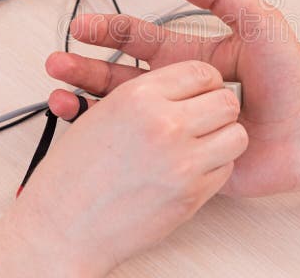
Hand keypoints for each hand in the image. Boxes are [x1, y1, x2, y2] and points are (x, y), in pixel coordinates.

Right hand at [0, 60, 246, 277]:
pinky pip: (226, 170)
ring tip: (202, 144)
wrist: (63, 228)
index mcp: (138, 97)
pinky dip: (215, 168)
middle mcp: (164, 125)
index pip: (201, 72)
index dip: (205, 82)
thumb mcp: (103, 113)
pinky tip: (190, 171)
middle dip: (219, 108)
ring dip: (223, 138)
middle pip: (225, 101)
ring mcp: (181, 162)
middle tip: (206, 118)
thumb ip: (147, 94)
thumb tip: (187, 84)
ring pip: (236, 135)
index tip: (199, 92)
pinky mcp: (191, 196)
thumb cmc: (74, 173)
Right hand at [47, 0, 299, 196]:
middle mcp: (176, 90)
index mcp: (188, 57)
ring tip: (59, 99)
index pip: (138, 38)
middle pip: (120, 75)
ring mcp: (176, 124)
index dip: (107, 29)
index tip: (79, 28)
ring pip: (122, 111)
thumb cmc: (288, 78)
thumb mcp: (259, 23)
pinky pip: (141, 147)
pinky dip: (113, 142)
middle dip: (84, 67)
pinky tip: (92, 138)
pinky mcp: (180, 156)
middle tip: (55, 65)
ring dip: (89, 101)